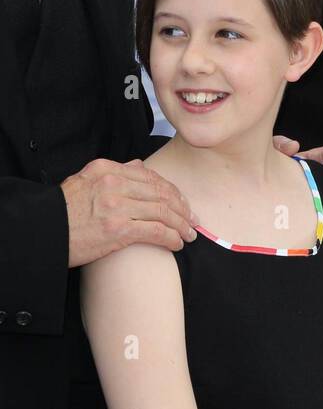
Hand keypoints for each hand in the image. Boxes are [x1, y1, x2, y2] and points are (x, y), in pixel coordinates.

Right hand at [61, 159, 197, 268]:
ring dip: (182, 225)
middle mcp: (114, 183)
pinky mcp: (118, 229)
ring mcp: (117, 206)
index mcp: (107, 169)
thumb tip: (139, 165)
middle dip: (182, 208)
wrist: (43, 231)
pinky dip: (172, 237)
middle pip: (161, 193)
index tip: (182, 202)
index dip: (172, 191)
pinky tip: (177, 243)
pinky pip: (156, 231)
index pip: (151, 176)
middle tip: (192, 220)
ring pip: (164, 212)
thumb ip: (113, 172)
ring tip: (189, 234)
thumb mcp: (84, 180)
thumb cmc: (63, 211)